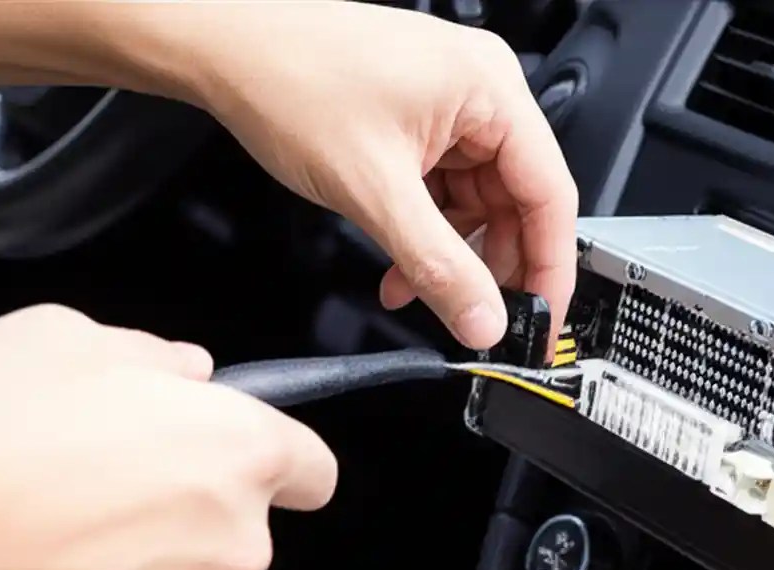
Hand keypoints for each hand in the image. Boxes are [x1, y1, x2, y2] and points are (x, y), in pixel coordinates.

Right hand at [0, 305, 335, 569]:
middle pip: (241, 526)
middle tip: (104, 487)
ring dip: (152, 566)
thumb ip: (152, 358)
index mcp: (236, 448)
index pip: (311, 467)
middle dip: (190, 507)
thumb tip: (185, 372)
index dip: (280, 461)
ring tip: (62, 536)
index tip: (254, 467)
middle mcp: (235, 538)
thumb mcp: (64, 340)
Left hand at [154, 2, 578, 348]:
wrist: (223, 46)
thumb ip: (438, 265)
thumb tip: (482, 318)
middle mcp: (479, 91)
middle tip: (476, 318)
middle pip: (515, 201)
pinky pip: (441, 189)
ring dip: (449, 254)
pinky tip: (400, 263)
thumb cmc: (289, 77)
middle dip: (490, 265)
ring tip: (416, 289)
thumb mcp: (375, 190)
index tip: (540, 319)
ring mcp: (447, 105)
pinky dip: (425, 231)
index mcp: (490, 89)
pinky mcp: (416, 120)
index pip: (549, 193)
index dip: (550, 266)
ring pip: (475, 203)